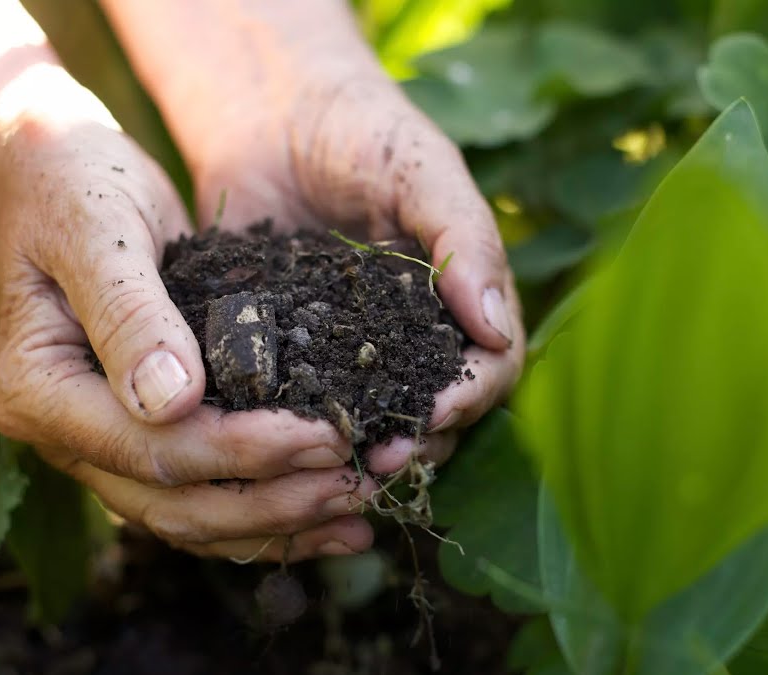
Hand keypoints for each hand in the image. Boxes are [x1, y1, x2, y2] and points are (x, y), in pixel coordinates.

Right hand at [0, 107, 381, 561]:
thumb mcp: (100, 229)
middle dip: (272, 502)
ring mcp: (99, 444)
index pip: (148, 449)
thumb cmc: (73, 183)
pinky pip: (204, 493)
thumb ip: (130, 313)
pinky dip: (267, 509)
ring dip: (279, 522)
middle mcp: (62, 435)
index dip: (241, 452)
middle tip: (358, 485)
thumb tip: (172, 402)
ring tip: (361, 512)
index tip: (325, 436)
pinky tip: (333, 516)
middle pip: (173, 503)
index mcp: (36, 391)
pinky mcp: (141, 435)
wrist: (52, 168)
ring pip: (192, 516)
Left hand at [181, 69, 526, 467]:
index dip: (470, 398)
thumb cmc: (364, 130)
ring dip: (360, 450)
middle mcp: (413, 339)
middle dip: (415, 441)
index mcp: (461, 302)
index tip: (434, 411)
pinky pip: (301, 401)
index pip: (490, 369)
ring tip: (333, 466)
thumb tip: (495, 330)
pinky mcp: (290, 354)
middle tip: (378, 459)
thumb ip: (464, 241)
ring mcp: (352, 353)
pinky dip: (296, 427)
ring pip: (372, 422)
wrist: (272, 115)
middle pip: (437, 413)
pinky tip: (275, 441)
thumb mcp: (423, 172)